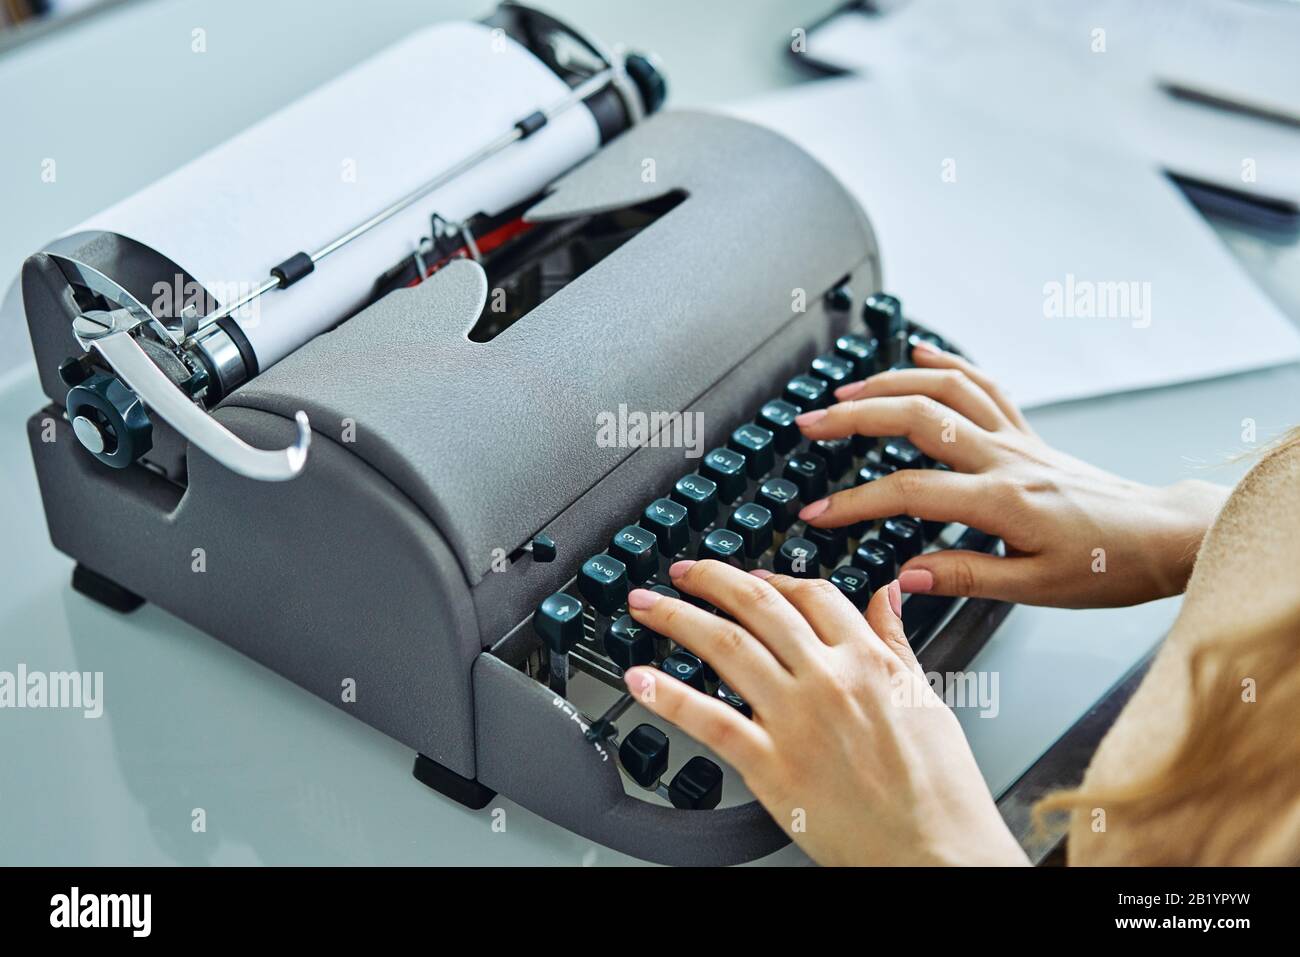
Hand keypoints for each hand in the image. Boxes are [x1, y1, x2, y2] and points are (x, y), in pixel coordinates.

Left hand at [623, 560, 1026, 866]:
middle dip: (710, 580)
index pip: (810, 595)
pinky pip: (708, 719)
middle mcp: (827, 679)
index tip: (749, 577)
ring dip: (676, 617)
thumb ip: (895, 640)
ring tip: (647, 606)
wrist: (937, 853)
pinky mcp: (770, 765)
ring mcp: (794, 720)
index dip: (772, 578)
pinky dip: (669, 695)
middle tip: (682, 571)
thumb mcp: (926, 697)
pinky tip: (641, 679)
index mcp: (867, 660)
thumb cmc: (938, 788)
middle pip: (756, 606)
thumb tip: (888, 593)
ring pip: (724, 647)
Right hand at [793, 342, 1228, 607]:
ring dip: (891, 381)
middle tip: (810, 424)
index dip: (855, 502)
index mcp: (1002, 501)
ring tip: (845, 391)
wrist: (1163, 536)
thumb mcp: (1036, 589)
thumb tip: (905, 575)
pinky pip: (984, 383)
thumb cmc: (1107, 565)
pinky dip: (947, 362)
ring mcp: (1016, 438)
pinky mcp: (1026, 433)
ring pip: (947, 388)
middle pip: (918, 418)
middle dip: (856, 417)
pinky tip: (919, 352)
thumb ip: (966, 577)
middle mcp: (1006, 458)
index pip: (910, 493)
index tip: (817, 513)